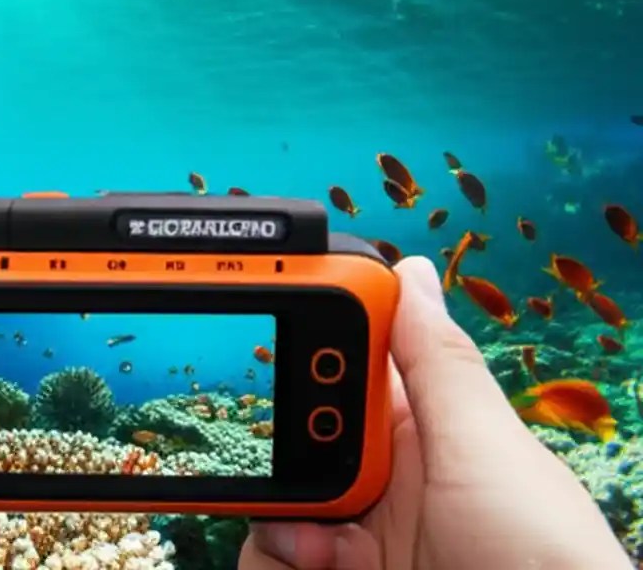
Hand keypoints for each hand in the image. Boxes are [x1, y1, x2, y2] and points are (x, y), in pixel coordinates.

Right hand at [239, 257, 630, 568]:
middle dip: (279, 454)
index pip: (346, 370)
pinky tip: (319, 567)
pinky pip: (272, 558)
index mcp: (425, 433)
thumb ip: (437, 366)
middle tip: (311, 479)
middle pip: (291, 442)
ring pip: (272, 507)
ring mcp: (359, 539)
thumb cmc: (543, 562)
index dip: (306, 349)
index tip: (270, 326)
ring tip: (324, 554)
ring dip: (279, 525)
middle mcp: (385, 483)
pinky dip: (279, 561)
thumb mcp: (486, 454)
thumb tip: (411, 273)